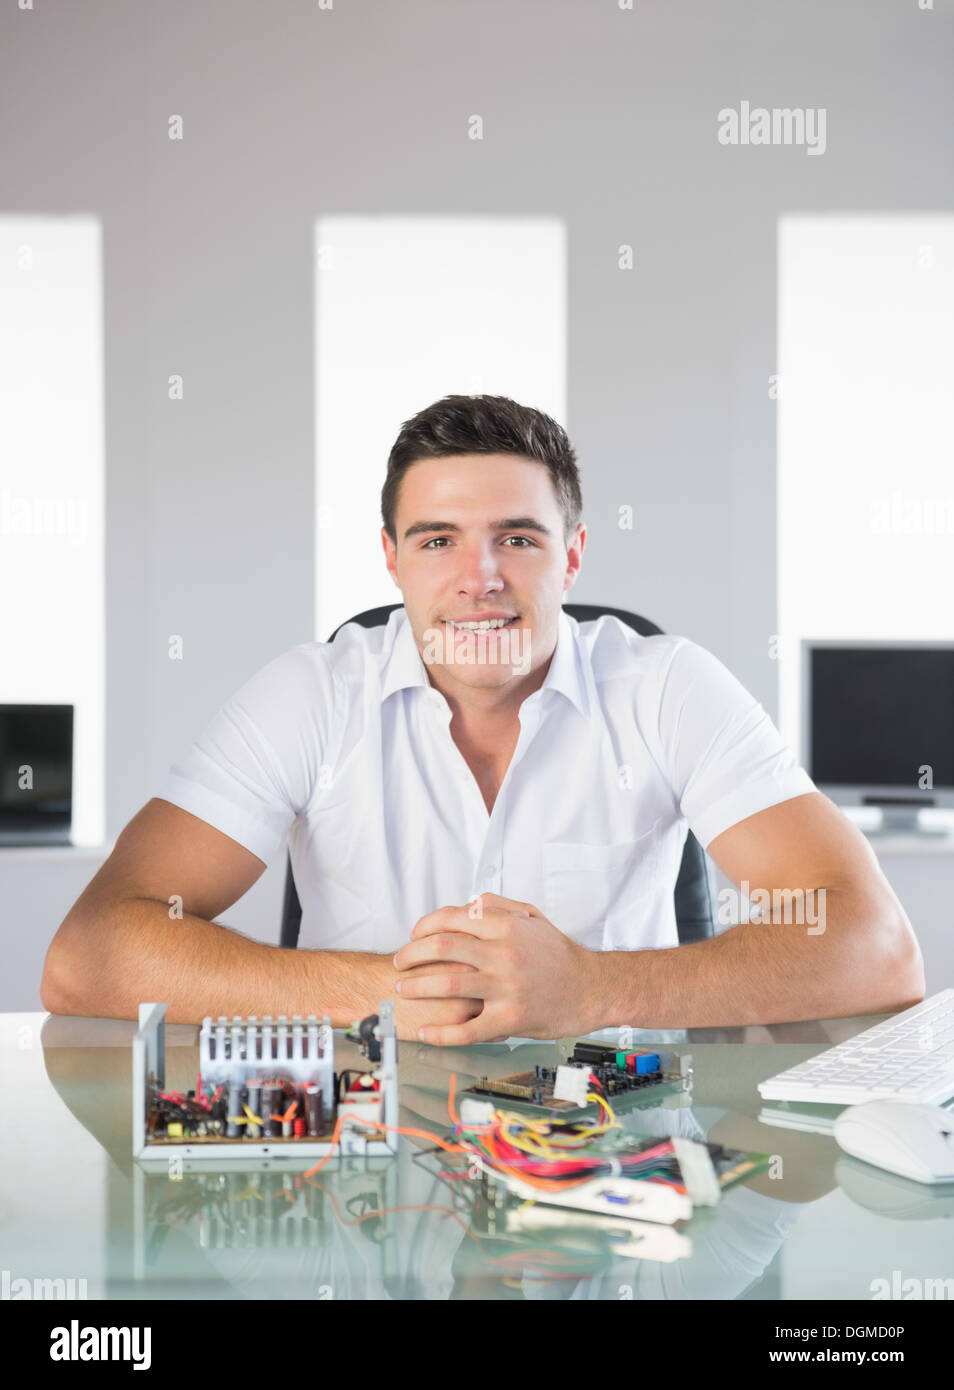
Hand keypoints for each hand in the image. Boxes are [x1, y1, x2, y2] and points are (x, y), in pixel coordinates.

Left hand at [392, 892, 606, 1044]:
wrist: (592, 989)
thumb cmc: (560, 954)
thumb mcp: (533, 917)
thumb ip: (498, 906)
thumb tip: (465, 904)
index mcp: (507, 927)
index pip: (451, 919)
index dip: (424, 927)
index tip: (413, 936)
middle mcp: (504, 954)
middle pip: (442, 948)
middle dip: (412, 955)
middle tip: (399, 963)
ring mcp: (507, 987)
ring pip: (448, 985)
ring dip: (418, 987)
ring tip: (403, 990)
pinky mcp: (511, 1019)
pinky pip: (468, 1029)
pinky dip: (442, 1033)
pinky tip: (426, 1032)